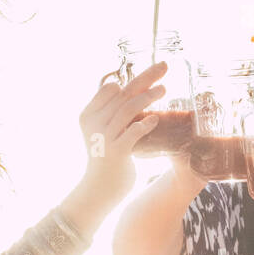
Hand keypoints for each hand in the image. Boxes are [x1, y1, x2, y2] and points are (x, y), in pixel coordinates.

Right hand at [78, 61, 168, 201]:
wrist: (100, 188)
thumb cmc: (107, 156)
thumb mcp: (104, 130)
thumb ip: (113, 111)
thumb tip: (127, 88)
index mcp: (89, 115)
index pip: (109, 89)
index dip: (130, 79)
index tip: (152, 74)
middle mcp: (93, 124)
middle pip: (122, 94)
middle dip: (145, 77)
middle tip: (165, 66)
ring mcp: (104, 138)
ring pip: (127, 110)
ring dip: (147, 97)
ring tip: (164, 89)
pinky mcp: (115, 153)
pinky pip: (132, 133)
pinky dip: (145, 124)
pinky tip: (156, 118)